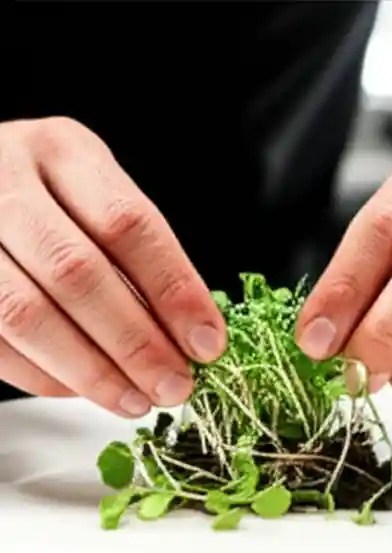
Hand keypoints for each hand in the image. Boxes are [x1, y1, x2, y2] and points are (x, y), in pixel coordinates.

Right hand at [0, 118, 223, 415]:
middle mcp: (3, 178)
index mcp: (62, 150)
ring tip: (135, 400)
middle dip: (135, 342)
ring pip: (25, 311)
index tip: (208, 342)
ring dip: (90, 369)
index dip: (174, 290)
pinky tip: (82, 389)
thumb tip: (191, 338)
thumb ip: (138, 257)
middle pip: (76, 271)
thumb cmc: (48, 196)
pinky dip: (42, 374)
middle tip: (175, 385)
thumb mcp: (95, 196)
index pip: (128, 224)